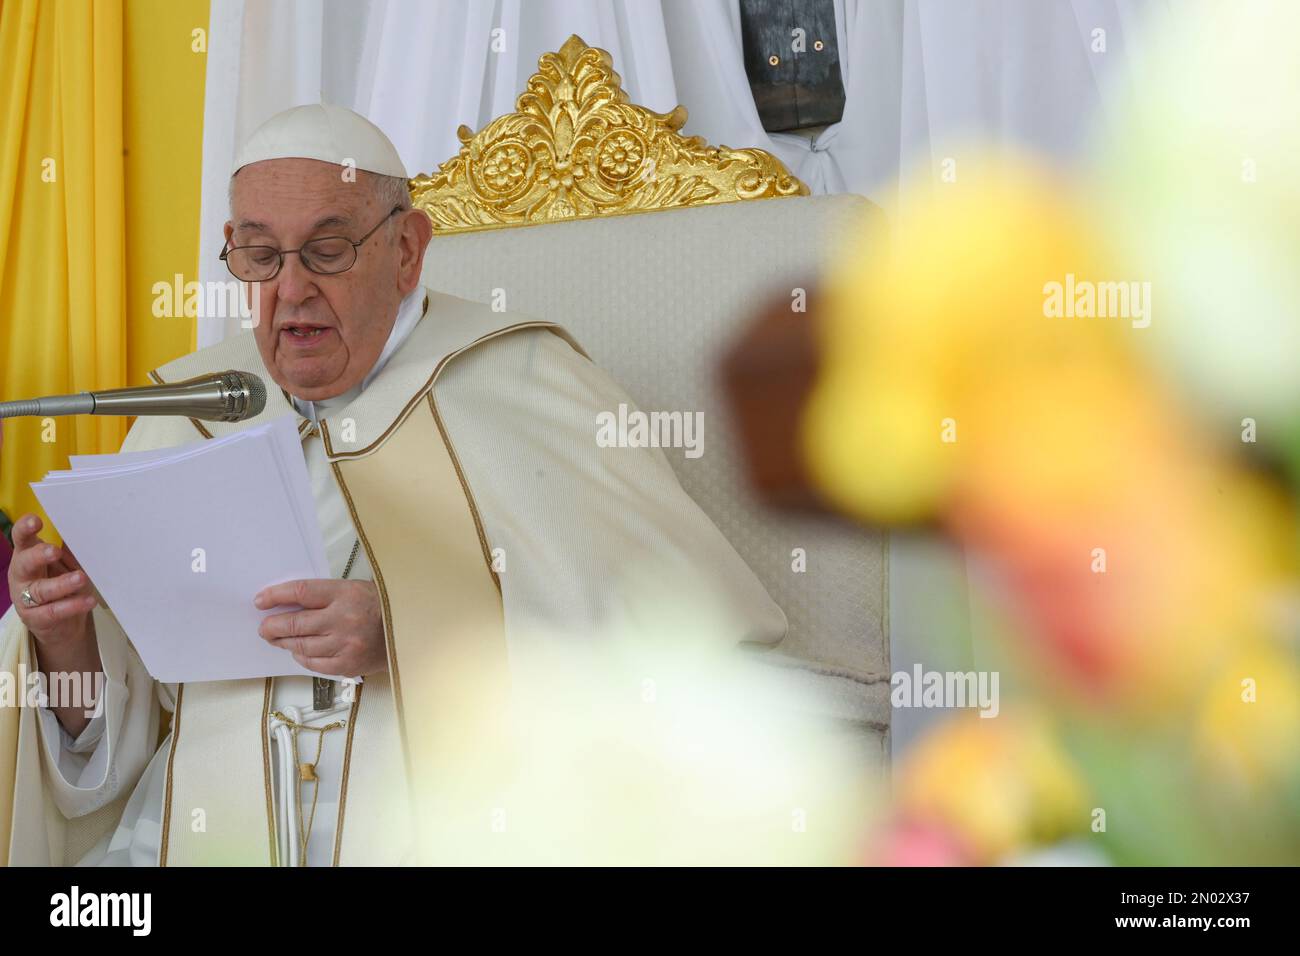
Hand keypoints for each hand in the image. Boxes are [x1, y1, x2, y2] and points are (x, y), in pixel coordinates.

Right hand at [7, 513, 97, 648]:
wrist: (63, 624)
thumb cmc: (63, 584)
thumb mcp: (68, 565)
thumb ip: (71, 551)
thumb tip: (86, 532)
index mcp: (27, 555)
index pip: (21, 539)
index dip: (25, 529)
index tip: (36, 521)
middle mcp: (21, 575)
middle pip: (24, 563)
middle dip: (38, 555)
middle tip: (55, 551)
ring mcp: (24, 598)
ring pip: (41, 590)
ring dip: (62, 583)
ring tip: (81, 578)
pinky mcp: (34, 618)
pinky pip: (53, 611)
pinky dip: (72, 605)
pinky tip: (88, 600)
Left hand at [254, 579, 386, 675]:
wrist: (411, 629)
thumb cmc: (382, 606)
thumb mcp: (355, 589)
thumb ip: (325, 596)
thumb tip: (290, 604)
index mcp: (345, 594)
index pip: (300, 592)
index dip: (275, 596)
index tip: (261, 601)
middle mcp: (343, 619)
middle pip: (295, 623)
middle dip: (272, 625)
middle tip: (265, 627)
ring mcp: (345, 644)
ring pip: (301, 645)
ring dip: (285, 642)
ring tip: (278, 639)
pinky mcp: (347, 664)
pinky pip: (314, 663)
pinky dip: (302, 657)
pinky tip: (299, 652)